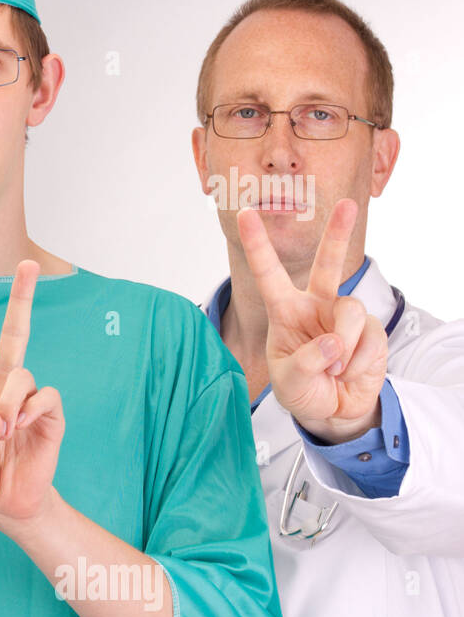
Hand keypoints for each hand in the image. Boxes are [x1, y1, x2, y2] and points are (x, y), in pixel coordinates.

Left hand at [0, 260, 64, 532]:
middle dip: (22, 296)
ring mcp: (27, 397)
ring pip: (22, 373)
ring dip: (8, 402)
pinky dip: (31, 410)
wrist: (6, 504)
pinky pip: (45, 396)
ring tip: (1, 431)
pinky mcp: (50, 415)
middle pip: (14, 331)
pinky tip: (22, 427)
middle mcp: (1, 383)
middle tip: (28, 262)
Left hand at [238, 197, 386, 441]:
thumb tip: (334, 342)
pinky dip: (357, 362)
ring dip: (342, 345)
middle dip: (338, 233)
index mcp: (285, 311)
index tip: (245, 214)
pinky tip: (349, 372)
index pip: (269, 274)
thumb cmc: (302, 390)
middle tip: (347, 205)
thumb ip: (305, 362)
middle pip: (328, 264)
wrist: (333, 410)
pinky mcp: (371, 330)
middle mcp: (316, 306)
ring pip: (349, 311)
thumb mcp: (289, 381)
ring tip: (334, 368)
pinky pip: (367, 338)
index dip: (258, 244)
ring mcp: (344, 316)